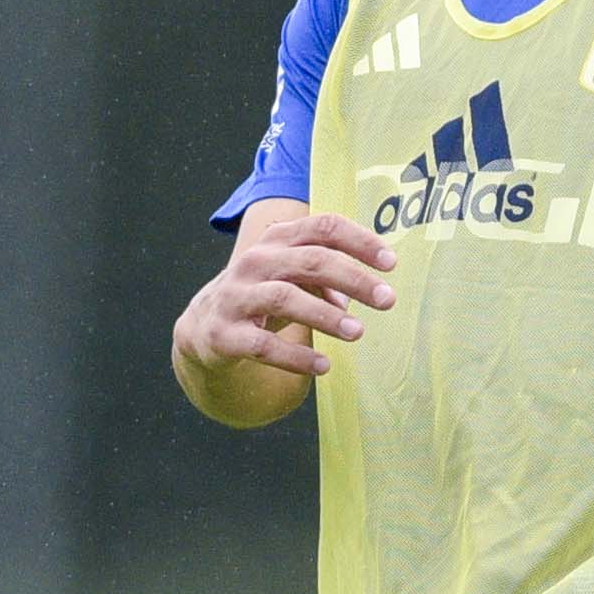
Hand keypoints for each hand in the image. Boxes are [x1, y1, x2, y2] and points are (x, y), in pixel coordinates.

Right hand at [172, 210, 394, 417]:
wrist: (203, 328)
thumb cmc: (261, 296)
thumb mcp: (293, 280)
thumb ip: (325, 280)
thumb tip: (354, 300)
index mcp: (277, 240)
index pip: (323, 227)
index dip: (359, 241)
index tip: (391, 263)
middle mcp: (255, 261)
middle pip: (310, 260)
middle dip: (353, 279)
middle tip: (387, 300)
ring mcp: (236, 296)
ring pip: (285, 297)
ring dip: (325, 315)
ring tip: (357, 332)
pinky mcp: (224, 333)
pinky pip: (262, 345)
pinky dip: (295, 357)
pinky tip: (323, 366)